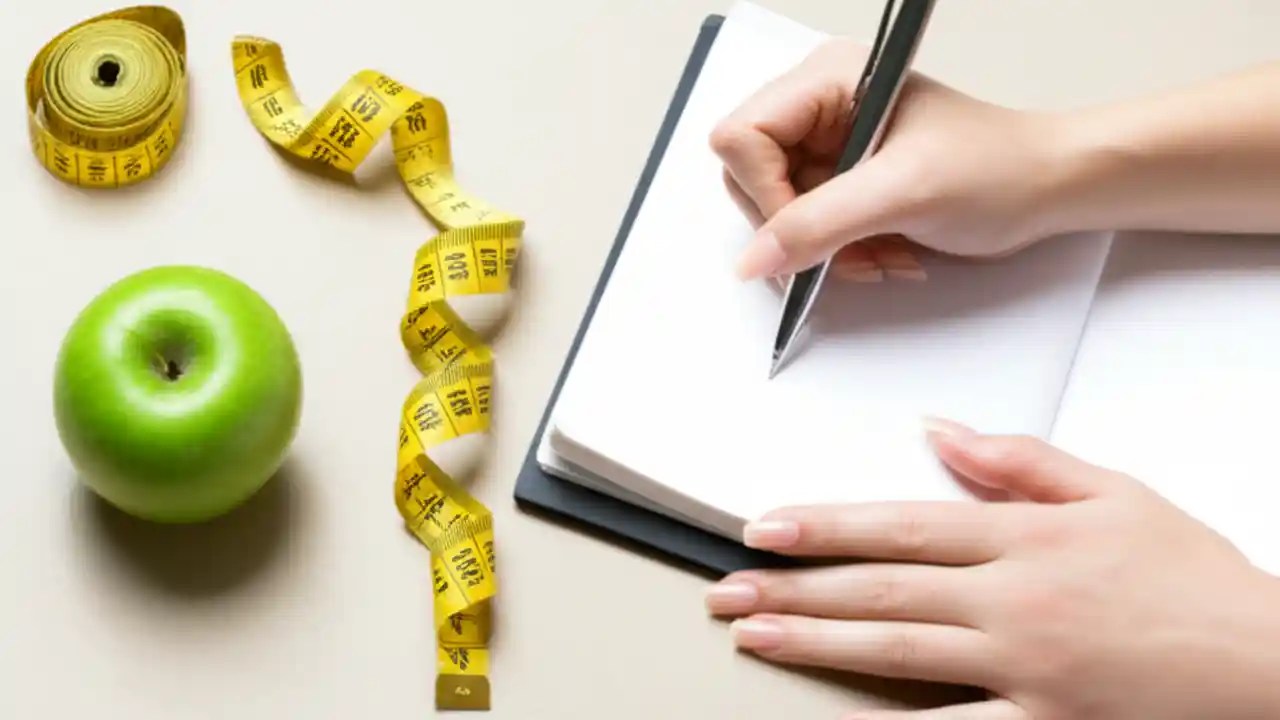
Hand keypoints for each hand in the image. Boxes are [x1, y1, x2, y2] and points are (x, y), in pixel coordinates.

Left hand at [704, 418, 1279, 718]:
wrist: (1269, 663)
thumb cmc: (1194, 578)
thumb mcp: (1115, 492)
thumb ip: (1019, 460)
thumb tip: (940, 431)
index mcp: (1026, 537)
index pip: (902, 524)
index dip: (825, 525)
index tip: (766, 527)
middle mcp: (1015, 599)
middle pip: (882, 588)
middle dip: (797, 587)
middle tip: (730, 586)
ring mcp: (1025, 667)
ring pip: (899, 651)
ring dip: (818, 642)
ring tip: (756, 636)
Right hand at [710, 38, 1069, 282]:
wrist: (1048, 189)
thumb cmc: (997, 169)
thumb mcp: (904, 194)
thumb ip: (820, 224)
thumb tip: (752, 260)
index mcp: (828, 79)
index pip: (742, 137)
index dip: (764, 193)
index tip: (808, 232)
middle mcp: (820, 107)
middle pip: (750, 179)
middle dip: (798, 230)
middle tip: (849, 250)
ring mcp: (829, 145)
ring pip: (777, 215)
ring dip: (824, 251)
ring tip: (881, 255)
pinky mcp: (843, 182)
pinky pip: (808, 231)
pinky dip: (841, 256)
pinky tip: (886, 253)